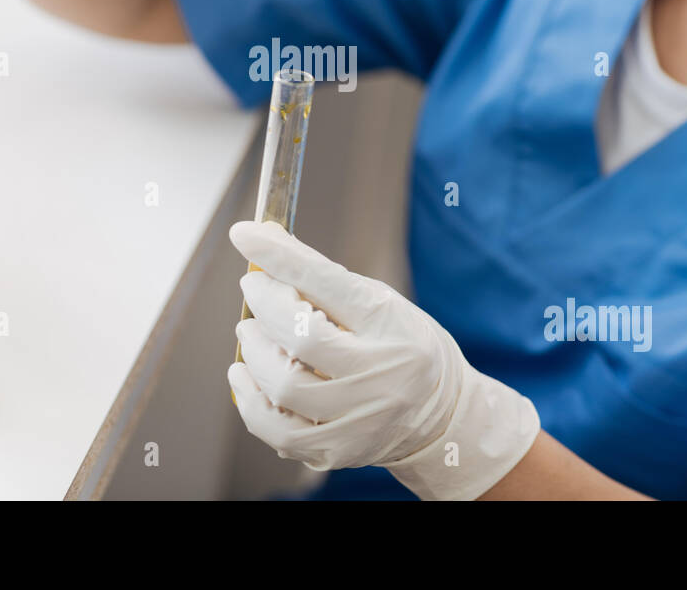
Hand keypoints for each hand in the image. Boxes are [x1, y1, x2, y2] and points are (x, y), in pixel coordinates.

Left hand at [227, 221, 539, 499]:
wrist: (441, 413)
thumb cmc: (400, 343)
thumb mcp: (376, 300)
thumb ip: (319, 276)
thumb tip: (263, 241)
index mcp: (390, 323)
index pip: (329, 283)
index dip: (281, 259)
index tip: (245, 236)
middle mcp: (382, 373)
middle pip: (302, 339)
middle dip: (263, 310)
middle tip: (254, 294)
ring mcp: (362, 418)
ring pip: (285, 388)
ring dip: (252, 355)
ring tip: (249, 336)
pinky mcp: (341, 450)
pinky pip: (280, 432)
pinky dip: (252, 402)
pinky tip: (246, 378)